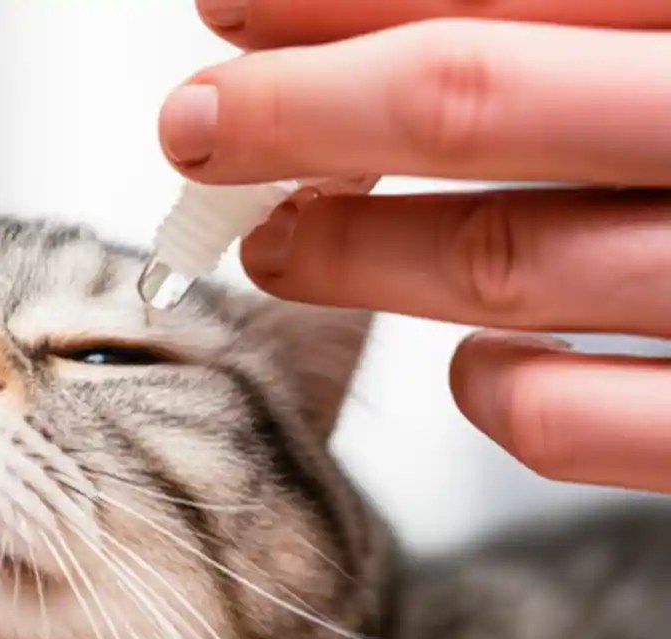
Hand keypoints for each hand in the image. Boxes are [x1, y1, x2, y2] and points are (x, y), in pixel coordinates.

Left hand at [159, 1, 670, 492]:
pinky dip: (484, 390)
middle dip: (294, 112)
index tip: (228, 8)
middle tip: (194, 129)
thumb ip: (542, 48)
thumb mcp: (661, 62)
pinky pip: (560, 417)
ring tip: (275, 249)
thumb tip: (330, 35)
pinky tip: (463, 368)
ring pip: (495, 261)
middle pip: (465, 101)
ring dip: (351, 254)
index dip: (334, 2)